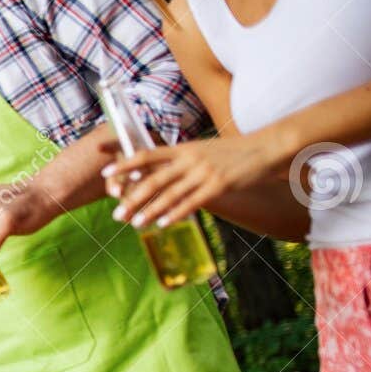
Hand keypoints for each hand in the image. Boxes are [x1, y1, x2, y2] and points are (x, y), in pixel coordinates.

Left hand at [103, 133, 274, 227]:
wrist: (266, 147)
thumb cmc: (231, 152)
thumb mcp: (202, 150)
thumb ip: (180, 161)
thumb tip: (156, 171)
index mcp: (183, 148)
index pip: (146, 154)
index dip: (124, 163)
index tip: (104, 171)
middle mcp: (189, 159)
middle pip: (153, 180)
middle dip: (132, 198)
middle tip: (116, 214)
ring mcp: (204, 172)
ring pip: (170, 194)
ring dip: (150, 210)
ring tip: (135, 223)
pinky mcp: (218, 186)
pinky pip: (192, 202)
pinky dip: (175, 213)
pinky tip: (162, 223)